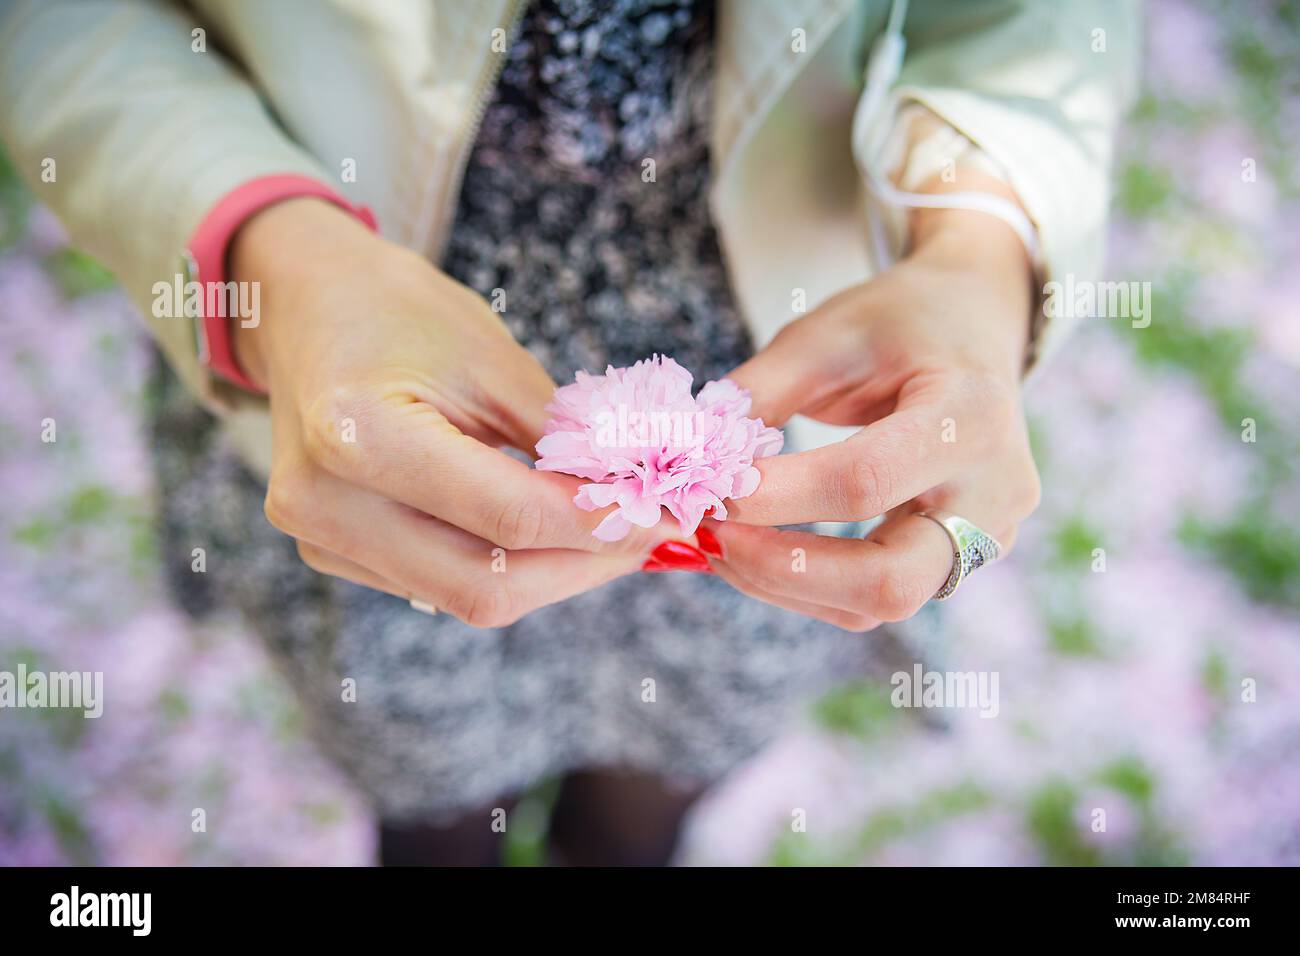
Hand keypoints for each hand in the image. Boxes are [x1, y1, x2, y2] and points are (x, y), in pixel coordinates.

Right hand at [229, 198, 669, 626]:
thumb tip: (642, 499)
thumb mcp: (493, 358)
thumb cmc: (400, 313)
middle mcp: (324, 503)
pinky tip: (548, 532)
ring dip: (555, 574)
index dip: (601, 525)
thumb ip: (564, 439)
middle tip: (652, 534)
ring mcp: (318, 538)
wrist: (308, 307)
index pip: (509, 516)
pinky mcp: (328, 553)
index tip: (668, 515)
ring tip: (611, 531)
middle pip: (489, 585)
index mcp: (357, 435)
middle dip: (587, 565)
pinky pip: (440, 584)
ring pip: (468, 596)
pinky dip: (508, 566)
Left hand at [705, 198, 1041, 630]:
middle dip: (784, 569)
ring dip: (785, 585)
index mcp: (972, 415)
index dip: (778, 495)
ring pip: (877, 604)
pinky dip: (807, 586)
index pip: (866, 481)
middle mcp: (995, 491)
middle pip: (890, 581)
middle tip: (710, 536)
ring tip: (718, 542)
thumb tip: (692, 457)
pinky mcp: (963, 560)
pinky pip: (876, 596)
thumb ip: (761, 393)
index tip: (707, 489)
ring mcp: (988, 535)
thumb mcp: (827, 334)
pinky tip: (756, 552)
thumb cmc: (900, 323)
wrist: (976, 325)